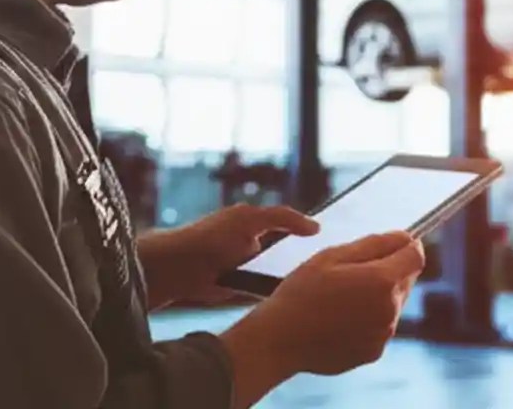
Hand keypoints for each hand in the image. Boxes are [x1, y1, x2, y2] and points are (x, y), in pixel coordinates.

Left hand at [138, 204, 318, 308]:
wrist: (180, 269)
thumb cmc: (212, 237)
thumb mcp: (251, 219)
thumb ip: (283, 218)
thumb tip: (316, 227)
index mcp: (256, 221)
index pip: (291, 224)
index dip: (309, 231)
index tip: (332, 240)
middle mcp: (254, 242)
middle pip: (288, 250)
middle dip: (303, 257)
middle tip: (325, 266)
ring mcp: (248, 266)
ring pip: (279, 271)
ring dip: (290, 276)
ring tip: (310, 282)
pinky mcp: (241, 288)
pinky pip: (265, 289)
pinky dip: (276, 290)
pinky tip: (289, 294)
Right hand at [221, 231, 424, 402]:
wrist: (279, 340)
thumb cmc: (301, 292)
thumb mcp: (332, 256)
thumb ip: (374, 244)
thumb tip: (404, 237)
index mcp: (382, 281)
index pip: (415, 256)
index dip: (406, 245)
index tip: (390, 244)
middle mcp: (391, 310)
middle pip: (407, 280)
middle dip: (390, 269)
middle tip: (352, 271)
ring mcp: (384, 334)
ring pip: (394, 303)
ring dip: (379, 295)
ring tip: (342, 297)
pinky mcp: (374, 352)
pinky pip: (382, 326)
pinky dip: (369, 318)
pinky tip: (341, 318)